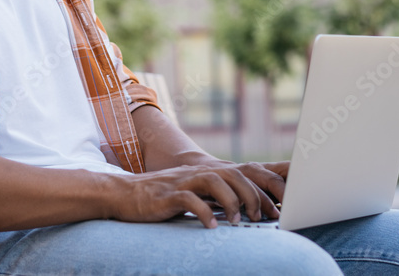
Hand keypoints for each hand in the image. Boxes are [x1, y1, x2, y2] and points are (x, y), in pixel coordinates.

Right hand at [106, 160, 287, 228]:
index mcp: (205, 173)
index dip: (261, 190)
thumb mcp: (190, 194)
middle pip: (233, 174)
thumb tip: (240, 211)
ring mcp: (181, 182)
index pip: (242, 174)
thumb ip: (212, 197)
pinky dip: (203, 213)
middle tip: (260, 217)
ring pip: (214, 181)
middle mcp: (195, 173)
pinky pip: (189, 199)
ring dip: (231, 202)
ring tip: (237, 222)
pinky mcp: (166, 195)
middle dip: (252, 195)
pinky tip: (210, 227)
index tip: (275, 210)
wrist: (122, 193)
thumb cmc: (159, 199)